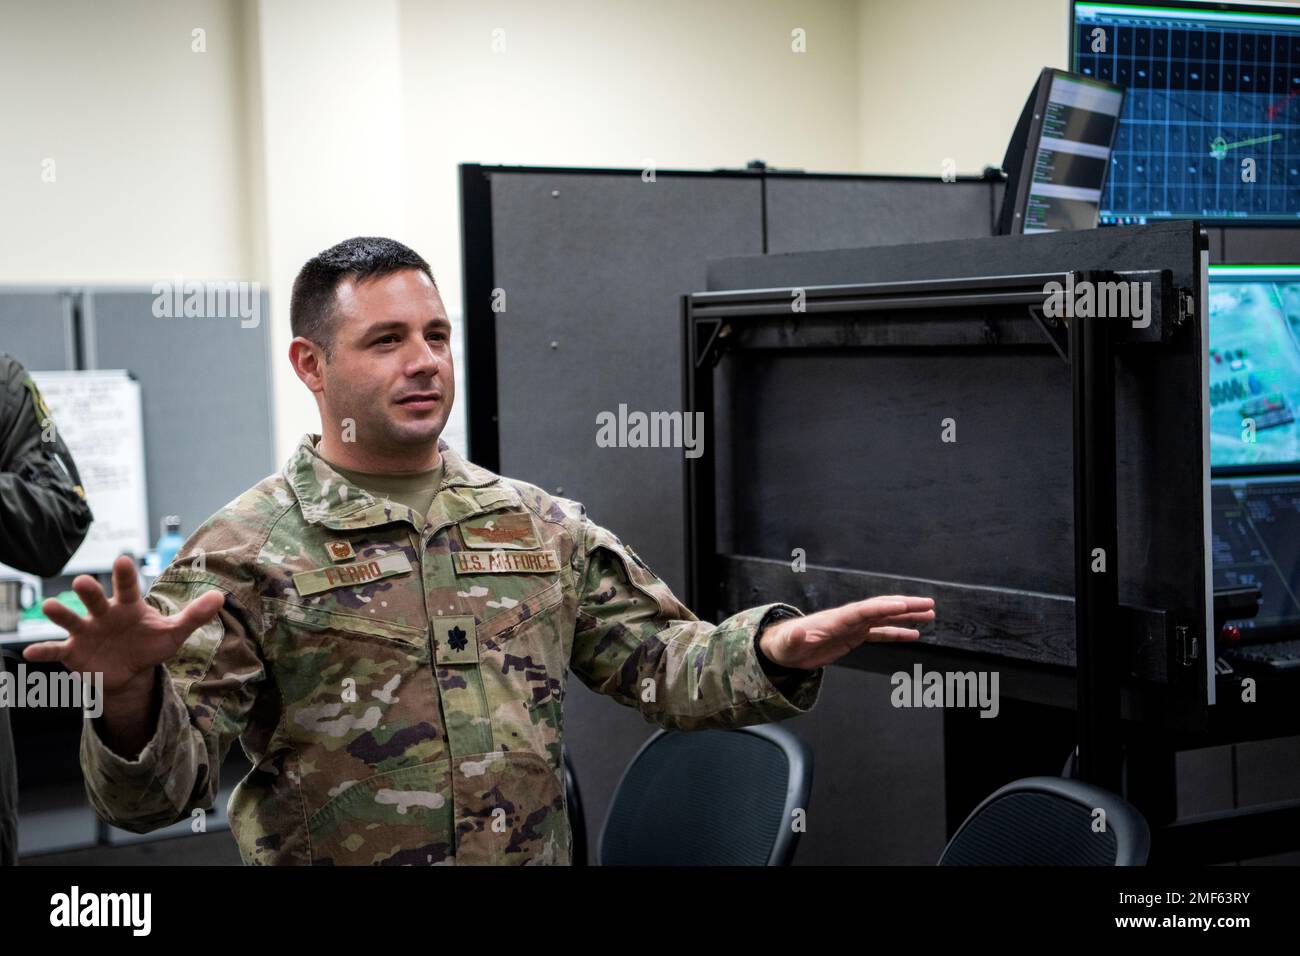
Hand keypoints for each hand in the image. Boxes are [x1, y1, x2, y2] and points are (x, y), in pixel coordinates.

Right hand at [22, 553, 224, 695]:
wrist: (129, 672)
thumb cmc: (150, 645)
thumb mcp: (173, 633)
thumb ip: (194, 615)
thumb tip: (220, 597)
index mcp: (128, 606)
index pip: (128, 587)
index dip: (124, 575)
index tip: (122, 559)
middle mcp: (103, 614)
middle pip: (95, 599)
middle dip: (89, 591)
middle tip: (83, 582)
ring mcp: (85, 632)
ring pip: (70, 620)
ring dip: (60, 614)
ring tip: (49, 607)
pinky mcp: (72, 652)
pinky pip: (56, 651)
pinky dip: (44, 652)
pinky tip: (31, 653)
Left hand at [759, 595, 934, 670]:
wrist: (783, 648)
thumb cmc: (785, 644)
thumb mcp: (788, 644)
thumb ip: (796, 638)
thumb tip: (800, 633)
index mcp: (835, 619)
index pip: (863, 610)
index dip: (883, 607)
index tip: (902, 604)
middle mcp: (848, 619)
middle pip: (881, 608)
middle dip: (905, 606)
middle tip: (928, 604)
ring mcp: (853, 626)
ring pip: (885, 618)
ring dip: (907, 615)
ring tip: (930, 614)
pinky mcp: (854, 636)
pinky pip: (881, 633)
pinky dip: (898, 632)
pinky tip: (914, 634)